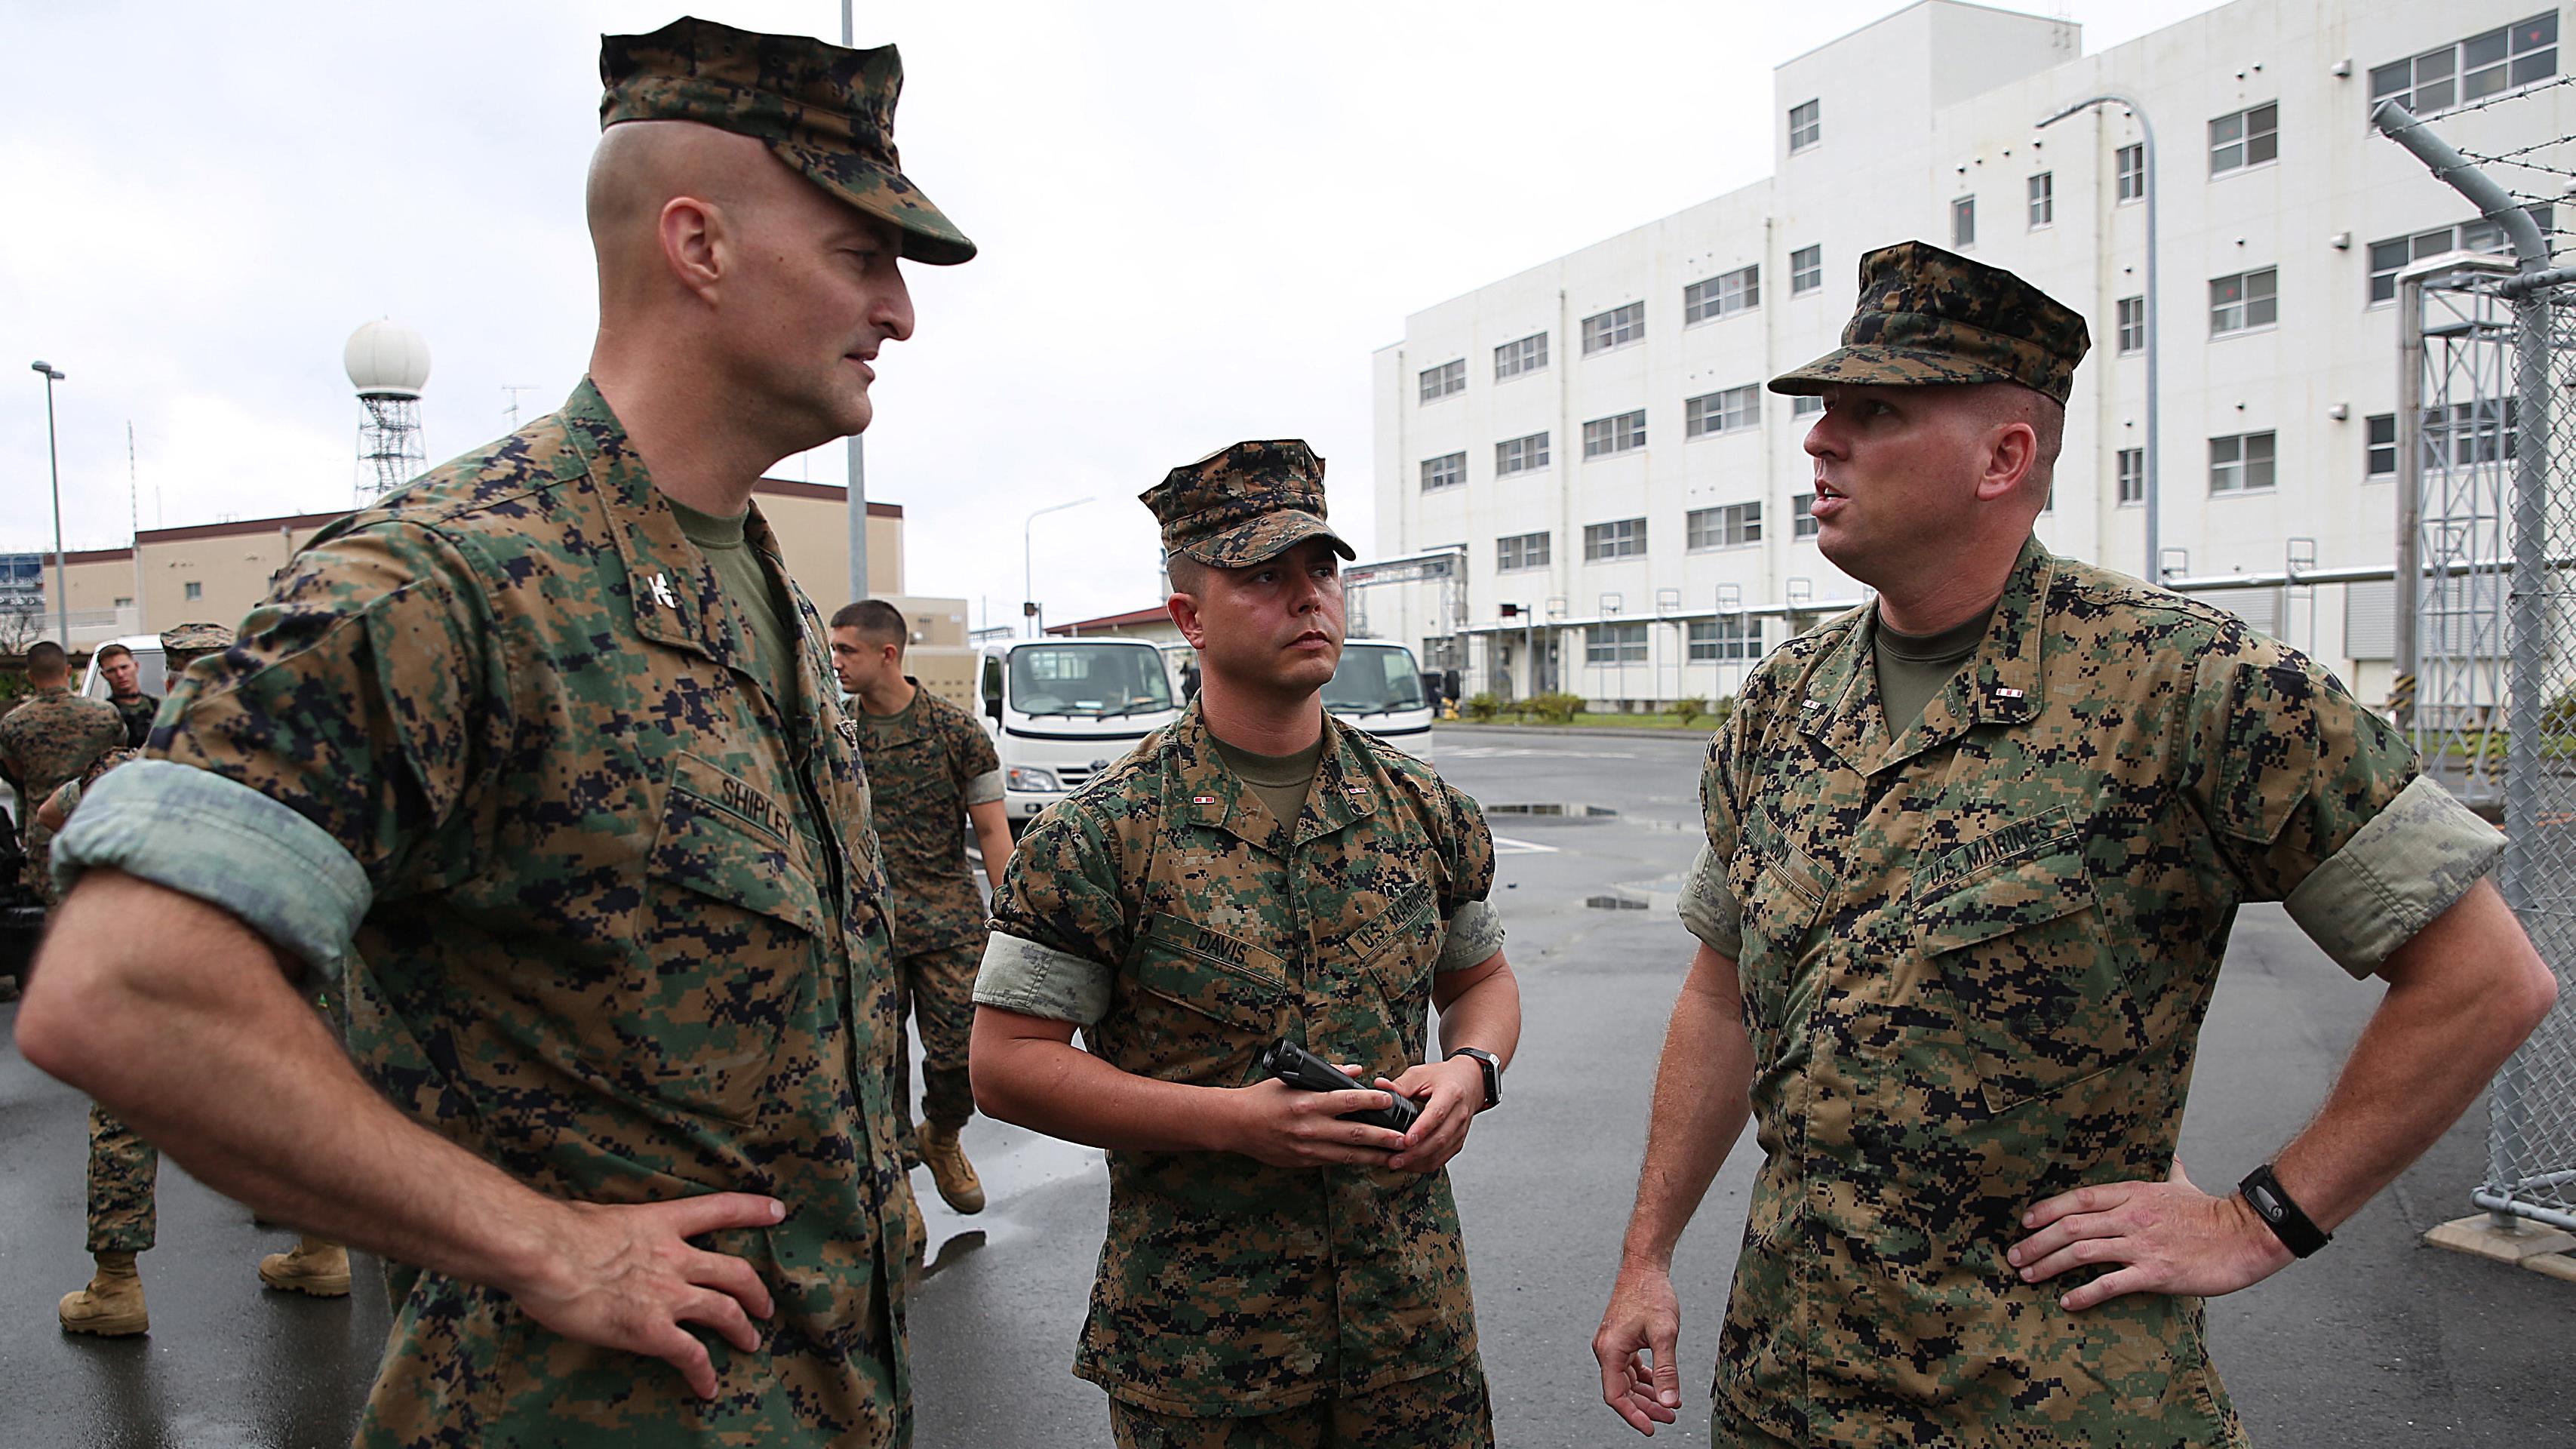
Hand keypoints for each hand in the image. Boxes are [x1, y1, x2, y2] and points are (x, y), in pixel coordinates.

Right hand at [509, 1193, 785, 1398]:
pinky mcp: (652, 1330)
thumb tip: (592, 1226)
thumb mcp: (593, 1214)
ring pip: (725, 1311)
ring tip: (751, 1343)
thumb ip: (609, 1226)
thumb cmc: (556, 1231)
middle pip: (734, 1272)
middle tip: (764, 1306)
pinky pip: (691, 1356)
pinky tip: (708, 1387)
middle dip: (755, 1290)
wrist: (546, 1256)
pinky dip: (704, 1373)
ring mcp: (668, 1295)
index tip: (778, 1211)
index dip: (753, 1210)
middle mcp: (675, 1258)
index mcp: (660, 1223)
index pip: (720, 1210)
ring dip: (742, 1329)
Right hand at [1221, 1068, 1407, 1168]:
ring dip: (1374, 1156)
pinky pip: (1334, 1163)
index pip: (1346, 1100)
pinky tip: (1368, 1161)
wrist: (1235, 1125)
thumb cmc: (1263, 1098)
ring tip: (1394, 1156)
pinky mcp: (1303, 1162)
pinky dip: (1353, 1162)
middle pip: (1354, 1133)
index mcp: (1307, 1103)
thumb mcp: (1292, 1081)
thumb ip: (1326, 1075)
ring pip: (1348, 1155)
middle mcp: (1309, 1128)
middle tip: (1404, 1137)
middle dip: (1382, 1137)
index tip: (1390, 1100)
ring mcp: (1306, 1148)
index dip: (1371, 1100)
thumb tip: (1355, 1071)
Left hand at [1378, 1056, 1485, 1172]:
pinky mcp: (1458, 1141)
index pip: (1437, 1114)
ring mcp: (1460, 1130)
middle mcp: (1459, 1114)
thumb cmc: (1444, 1078)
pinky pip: (1442, 1158)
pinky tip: (1408, 1164)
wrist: (1470, 1083)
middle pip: (1439, 1138)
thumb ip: (1401, 1084)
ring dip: (1418, 1161)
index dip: (1421, 1129)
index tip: (1406, 1140)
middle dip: (1415, 1152)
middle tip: (1394, 1159)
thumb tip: (1380, 1087)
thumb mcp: (1422, 1074)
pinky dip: (1424, 1164)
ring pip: (1441, 1152)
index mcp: (1451, 1093)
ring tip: (1396, 1163)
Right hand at [1593, 1259, 1684, 1435]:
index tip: (1651, 1428)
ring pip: (1627, 1381)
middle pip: (1622, 1391)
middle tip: (1669, 1417)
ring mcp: (1612, 1345)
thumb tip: (1668, 1401)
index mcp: (1610, 1350)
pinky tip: (1661, 1384)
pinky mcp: (1620, 1340)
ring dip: (1647, 1395)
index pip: (1616, 1396)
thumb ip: (1666, 1370)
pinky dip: (1645, 1379)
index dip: (1634, 1415)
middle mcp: (1606, 1349)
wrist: (1644, 1267)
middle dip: (1645, 1407)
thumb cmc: (1651, 1293)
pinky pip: (1630, 1368)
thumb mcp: (1664, 1334)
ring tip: (1669, 1404)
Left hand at [2009, 1158, 2295, 1310]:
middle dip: (2037, 1242)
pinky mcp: (2156, 1272)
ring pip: (2082, 1252)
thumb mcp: (2184, 1185)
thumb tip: (2172, 1157)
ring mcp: (2143, 1244)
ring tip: (2028, 1276)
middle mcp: (2131, 1215)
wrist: (2247, 1236)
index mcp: (2134, 1193)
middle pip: (2071, 1226)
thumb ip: (2171, 1171)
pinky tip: (2067, 1301)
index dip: (2048, 1209)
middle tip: (2014, 1256)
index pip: (2079, 1198)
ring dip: (2049, 1265)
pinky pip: (2111, 1283)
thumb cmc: (2213, 1213)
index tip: (2025, 1222)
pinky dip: (2085, 1293)